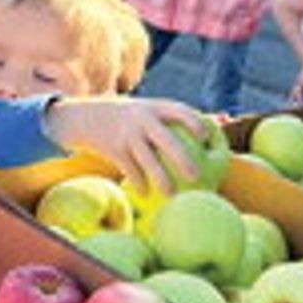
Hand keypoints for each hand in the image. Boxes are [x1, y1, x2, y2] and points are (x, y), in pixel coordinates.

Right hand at [44, 96, 209, 193]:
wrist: (83, 116)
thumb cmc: (125, 116)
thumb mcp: (146, 108)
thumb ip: (173, 115)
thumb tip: (219, 119)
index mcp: (153, 107)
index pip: (179, 111)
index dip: (195, 123)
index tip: (206, 139)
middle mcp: (142, 119)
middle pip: (167, 140)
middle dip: (183, 159)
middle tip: (197, 176)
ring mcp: (127, 134)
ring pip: (148, 160)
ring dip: (161, 179)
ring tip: (172, 194)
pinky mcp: (114, 149)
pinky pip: (130, 170)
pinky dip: (138, 183)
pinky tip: (145, 193)